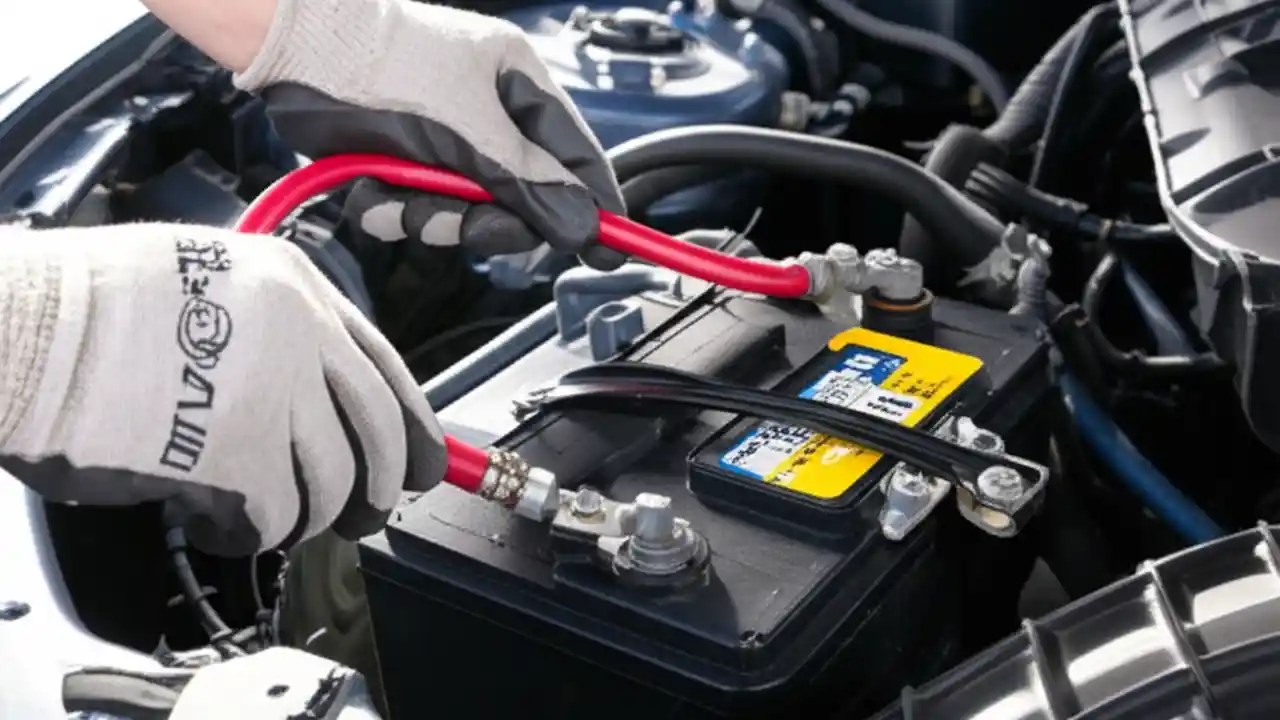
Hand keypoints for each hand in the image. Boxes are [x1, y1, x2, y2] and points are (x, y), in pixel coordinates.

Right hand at [0, 225, 442, 555]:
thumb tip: (317, 399)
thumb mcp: (207, 279)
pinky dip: (249, 534)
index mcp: (295, 281)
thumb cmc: (87, 306)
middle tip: (365, 515)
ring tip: (261, 514)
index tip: (427, 464)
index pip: (384, 366)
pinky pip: (274, 517)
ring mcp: (272, 388)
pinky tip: (215, 523)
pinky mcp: (234, 450)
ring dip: (300, 515)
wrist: (20, 326)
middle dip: (379, 488)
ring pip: (330, 482)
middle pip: (377, 431)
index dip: (413, 426)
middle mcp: (299, 329)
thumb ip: (275, 329)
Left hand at [234, 0, 625, 269]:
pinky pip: (416, 208)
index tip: (609, 250)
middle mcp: (486, 111)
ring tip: (402, 199)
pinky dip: (393, 210)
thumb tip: (583, 224)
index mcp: (518, 83)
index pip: (576, 155)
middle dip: (486, 218)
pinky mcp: (400, 157)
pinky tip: (373, 190)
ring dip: (430, 217)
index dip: (593, 205)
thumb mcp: (469, 131)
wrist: (294, 51)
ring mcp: (442, 136)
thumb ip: (529, 184)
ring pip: (463, 211)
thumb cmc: (384, 66)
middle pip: (518, 196)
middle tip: (467, 223)